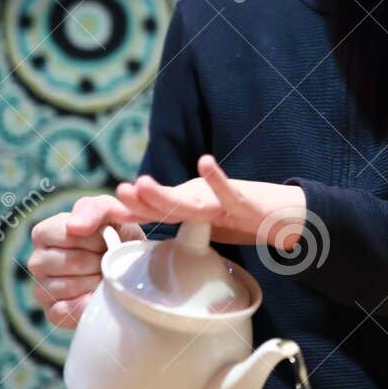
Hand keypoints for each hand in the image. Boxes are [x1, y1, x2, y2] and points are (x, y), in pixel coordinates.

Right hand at [26, 194, 145, 328]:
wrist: (130, 266)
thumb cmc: (117, 233)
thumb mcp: (111, 212)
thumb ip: (93, 209)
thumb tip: (73, 226)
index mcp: (44, 233)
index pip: (63, 235)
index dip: (92, 239)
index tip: (107, 239)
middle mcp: (37, 261)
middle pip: (69, 262)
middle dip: (98, 261)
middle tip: (109, 260)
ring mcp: (42, 289)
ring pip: (68, 287)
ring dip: (96, 282)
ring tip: (105, 276)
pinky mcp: (53, 313)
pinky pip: (67, 311)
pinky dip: (88, 304)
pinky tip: (98, 297)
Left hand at [111, 154, 306, 249]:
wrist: (284, 214)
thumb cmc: (243, 215)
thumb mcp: (205, 219)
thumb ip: (177, 218)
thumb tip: (142, 225)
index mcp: (188, 207)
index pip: (152, 212)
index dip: (128, 212)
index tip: (103, 214)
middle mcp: (200, 199)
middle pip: (165, 205)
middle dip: (140, 202)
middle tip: (118, 193)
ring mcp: (220, 202)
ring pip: (189, 203)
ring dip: (164, 195)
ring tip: (142, 185)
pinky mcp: (245, 203)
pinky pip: (229, 193)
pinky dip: (217, 179)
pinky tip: (205, 162)